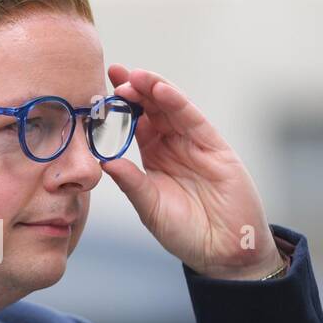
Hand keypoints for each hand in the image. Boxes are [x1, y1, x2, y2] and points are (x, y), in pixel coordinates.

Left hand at [100, 65, 283, 280]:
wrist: (222, 250)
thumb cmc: (184, 232)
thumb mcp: (150, 207)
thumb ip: (132, 183)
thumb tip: (105, 161)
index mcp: (154, 157)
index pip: (134, 123)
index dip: (119, 107)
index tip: (99, 90)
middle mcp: (173, 145)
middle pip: (152, 109)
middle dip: (134, 89)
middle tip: (114, 73)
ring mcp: (194, 144)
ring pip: (171, 108)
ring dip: (154, 89)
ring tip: (134, 76)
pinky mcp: (215, 147)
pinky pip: (193, 120)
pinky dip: (178, 103)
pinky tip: (161, 90)